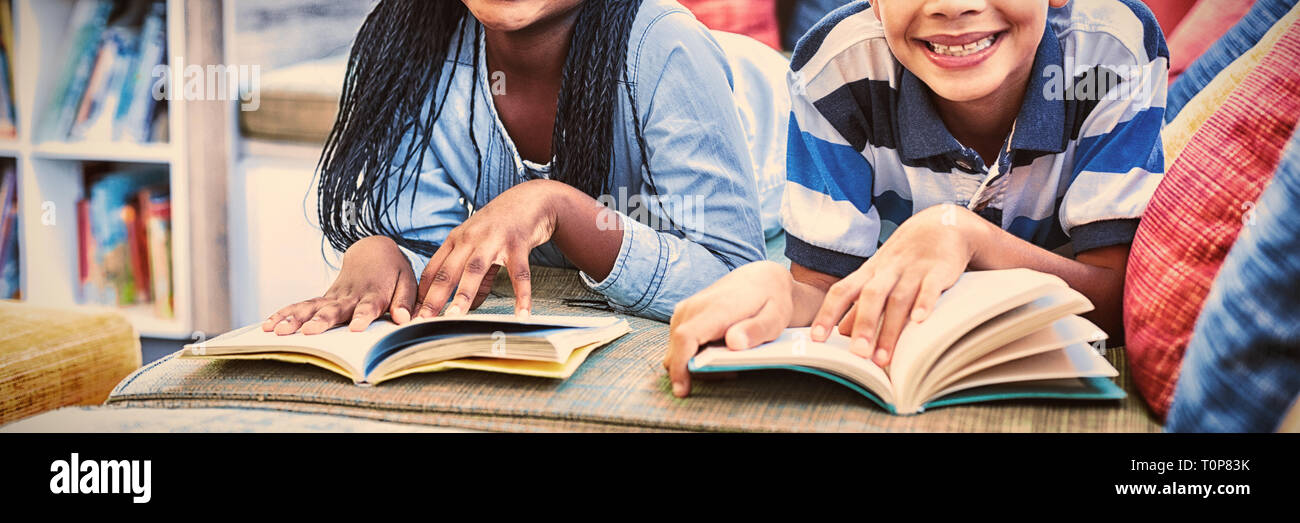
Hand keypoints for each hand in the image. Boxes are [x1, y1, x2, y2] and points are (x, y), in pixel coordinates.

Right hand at [263, 235, 417, 334]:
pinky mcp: (324, 298)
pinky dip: (285, 313)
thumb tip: (405, 319)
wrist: (374, 251)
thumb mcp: (407, 283)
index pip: (369, 306)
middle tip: (309, 333)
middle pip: (334, 309)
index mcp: (374, 293)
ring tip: (279, 331)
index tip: (357, 327)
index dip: (363, 316)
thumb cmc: (394, 272)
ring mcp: (334, 296)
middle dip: (322, 321)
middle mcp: (351, 295)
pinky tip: (269, 324)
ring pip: (312, 306)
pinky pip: (302, 305)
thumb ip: (405, 302)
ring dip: (295, 318)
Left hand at [414, 179, 564, 317]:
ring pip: (474, 270)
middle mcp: (470, 239)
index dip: (422, 294)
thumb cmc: (502, 225)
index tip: (414, 314)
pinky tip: (521, 314)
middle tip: (422, 321)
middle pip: (448, 271)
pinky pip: (519, 273)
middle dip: (433, 298)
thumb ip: (477, 278)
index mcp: (456, 240)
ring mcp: (493, 240)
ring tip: (455, 317)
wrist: (530, 199)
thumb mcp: (481, 246)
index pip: (433, 270)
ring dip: (463, 295)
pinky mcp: (517, 244)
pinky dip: (521, 295)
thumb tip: (471, 306)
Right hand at [664, 261, 793, 397]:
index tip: (683, 390)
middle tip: (730, 373)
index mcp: (715, 308)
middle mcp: (693, 307)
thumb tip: (734, 343)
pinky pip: (679, 343)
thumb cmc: (770, 300)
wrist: (760, 278)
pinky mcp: (684, 315)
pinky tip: (718, 354)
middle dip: (694, 371)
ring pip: (676, 349)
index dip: (680, 365)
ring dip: (694, 363)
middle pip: (677, 350)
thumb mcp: (775, 317)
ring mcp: (685, 310)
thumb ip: (757, 330)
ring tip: (727, 362)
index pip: (686, 337)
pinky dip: (693, 355)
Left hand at [810, 204, 989, 366]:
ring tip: (883, 359)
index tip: (816, 339)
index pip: (842, 291)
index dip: (827, 314)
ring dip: (890, 329)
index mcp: (868, 273)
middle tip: (857, 355)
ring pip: (898, 298)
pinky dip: (925, 302)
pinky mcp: (939, 270)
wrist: (940, 224)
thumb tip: (840, 333)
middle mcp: (887, 270)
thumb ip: (860, 304)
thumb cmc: (903, 259)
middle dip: (863, 326)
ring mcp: (913, 269)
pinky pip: (931, 287)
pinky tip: (919, 321)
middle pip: (870, 296)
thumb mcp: (878, 276)